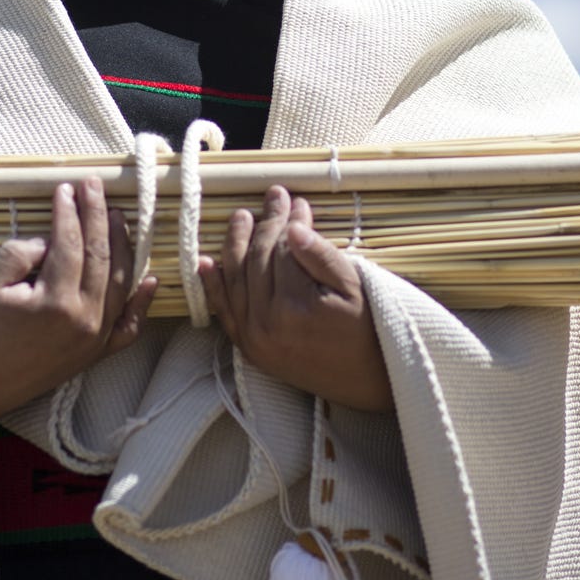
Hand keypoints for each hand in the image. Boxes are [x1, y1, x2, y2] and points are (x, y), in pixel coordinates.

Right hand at [0, 178, 158, 420]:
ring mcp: (94, 339)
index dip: (69, 212)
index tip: (65, 189)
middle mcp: (85, 320)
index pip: (71, 243)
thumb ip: (21, 252)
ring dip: (122, 245)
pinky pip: (128, 327)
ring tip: (116, 215)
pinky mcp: (94, 354)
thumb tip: (51, 240)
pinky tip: (150, 280)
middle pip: (100, 256)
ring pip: (119, 283)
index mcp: (57, 301)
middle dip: (98, 216)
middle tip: (94, 186)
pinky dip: (141, 303)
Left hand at [196, 185, 392, 413]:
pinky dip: (213, 287)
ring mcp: (254, 339)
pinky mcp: (251, 350)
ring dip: (236, 245)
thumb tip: (292, 227)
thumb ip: (321, 256)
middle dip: (266, 225)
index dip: (288, 221)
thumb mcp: (355, 287)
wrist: (373, 382)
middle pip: (258, 260)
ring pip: (236, 280)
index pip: (282, 249)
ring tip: (241, 218)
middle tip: (274, 197)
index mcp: (294, 306)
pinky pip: (225, 313)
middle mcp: (266, 323)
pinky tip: (206, 262)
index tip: (296, 201)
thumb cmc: (370, 331)